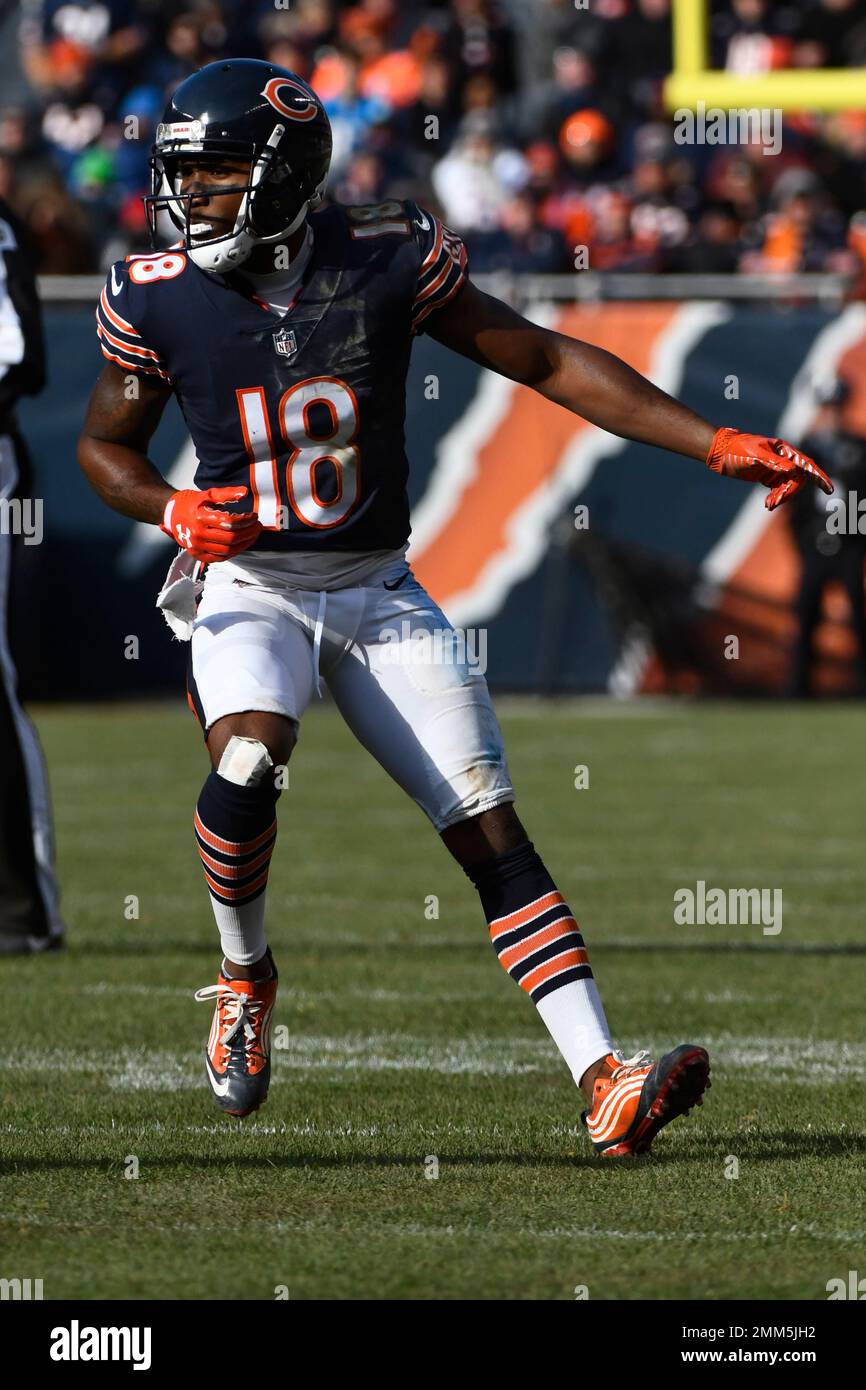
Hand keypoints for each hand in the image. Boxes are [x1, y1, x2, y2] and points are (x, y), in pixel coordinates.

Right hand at [160, 486, 261, 561]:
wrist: (171, 515)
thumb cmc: (191, 503)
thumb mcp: (207, 494)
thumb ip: (226, 493)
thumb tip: (244, 493)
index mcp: (199, 517)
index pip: (229, 522)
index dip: (245, 520)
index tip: (254, 516)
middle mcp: (197, 534)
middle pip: (230, 537)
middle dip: (248, 532)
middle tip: (258, 526)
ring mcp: (197, 547)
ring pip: (228, 549)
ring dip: (245, 543)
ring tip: (253, 534)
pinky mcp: (198, 555)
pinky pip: (220, 558)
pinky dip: (234, 552)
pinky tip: (242, 544)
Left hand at [706, 427, 832, 510]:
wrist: (721, 453)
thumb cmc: (737, 449)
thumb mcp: (755, 454)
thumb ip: (774, 462)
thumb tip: (793, 470)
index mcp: (784, 450)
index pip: (806, 464)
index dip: (819, 476)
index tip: (828, 489)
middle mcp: (783, 459)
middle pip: (797, 480)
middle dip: (790, 492)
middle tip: (775, 502)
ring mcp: (777, 469)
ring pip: (788, 487)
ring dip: (782, 497)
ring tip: (769, 504)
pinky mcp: (769, 477)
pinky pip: (779, 490)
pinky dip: (776, 498)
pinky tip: (768, 504)